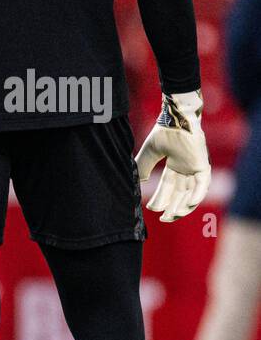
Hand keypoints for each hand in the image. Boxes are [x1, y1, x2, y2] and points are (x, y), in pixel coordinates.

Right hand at [135, 90, 210, 221]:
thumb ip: (143, 167)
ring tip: (173, 216)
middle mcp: (186, 168)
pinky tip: (188, 205)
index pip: (168, 187)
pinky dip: (196, 195)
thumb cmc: (163, 132)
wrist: (176, 119)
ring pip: (191, 192)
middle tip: (164, 219)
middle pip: (179, 193)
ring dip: (184, 205)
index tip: (152, 209)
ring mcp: (195, 167)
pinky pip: (202, 184)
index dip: (161, 199)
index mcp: (175, 165)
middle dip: (172, 207)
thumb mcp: (150, 153)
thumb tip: (137, 183)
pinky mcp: (202, 165)